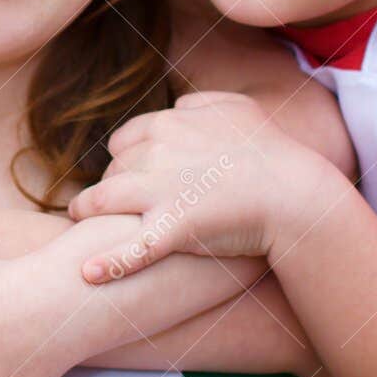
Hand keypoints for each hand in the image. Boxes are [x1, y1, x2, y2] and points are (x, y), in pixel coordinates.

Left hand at [67, 92, 329, 279]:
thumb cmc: (272, 151)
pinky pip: (129, 248)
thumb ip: (202, 102)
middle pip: (113, 169)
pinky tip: (87, 274)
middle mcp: (155, 152)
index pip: (123, 141)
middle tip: (115, 203)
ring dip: (88, 209)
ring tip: (81, 221)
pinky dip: (107, 263)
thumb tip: (178, 105)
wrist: (296, 192)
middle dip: (112, 184)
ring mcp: (160, 191)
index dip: (124, 159)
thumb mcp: (238, 108)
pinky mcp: (172, 228)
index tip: (128, 174)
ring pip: (104, 199)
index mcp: (168, 122)